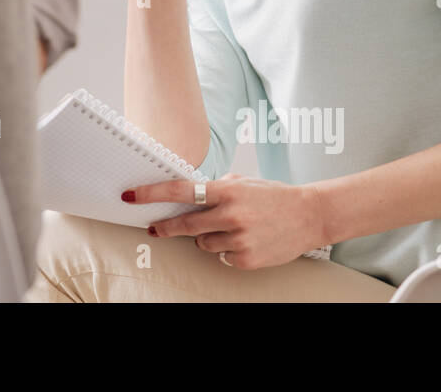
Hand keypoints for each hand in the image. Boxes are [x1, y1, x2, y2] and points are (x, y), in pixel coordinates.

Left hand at [125, 174, 327, 269]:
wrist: (309, 215)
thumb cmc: (273, 195)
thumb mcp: (242, 181)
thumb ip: (214, 187)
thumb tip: (187, 195)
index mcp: (226, 190)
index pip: (180, 191)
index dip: (152, 193)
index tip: (131, 196)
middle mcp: (230, 215)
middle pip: (184, 225)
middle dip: (166, 227)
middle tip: (155, 227)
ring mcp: (239, 239)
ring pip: (202, 243)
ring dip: (207, 237)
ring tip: (230, 229)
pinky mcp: (247, 259)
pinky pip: (222, 257)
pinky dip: (227, 250)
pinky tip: (244, 240)